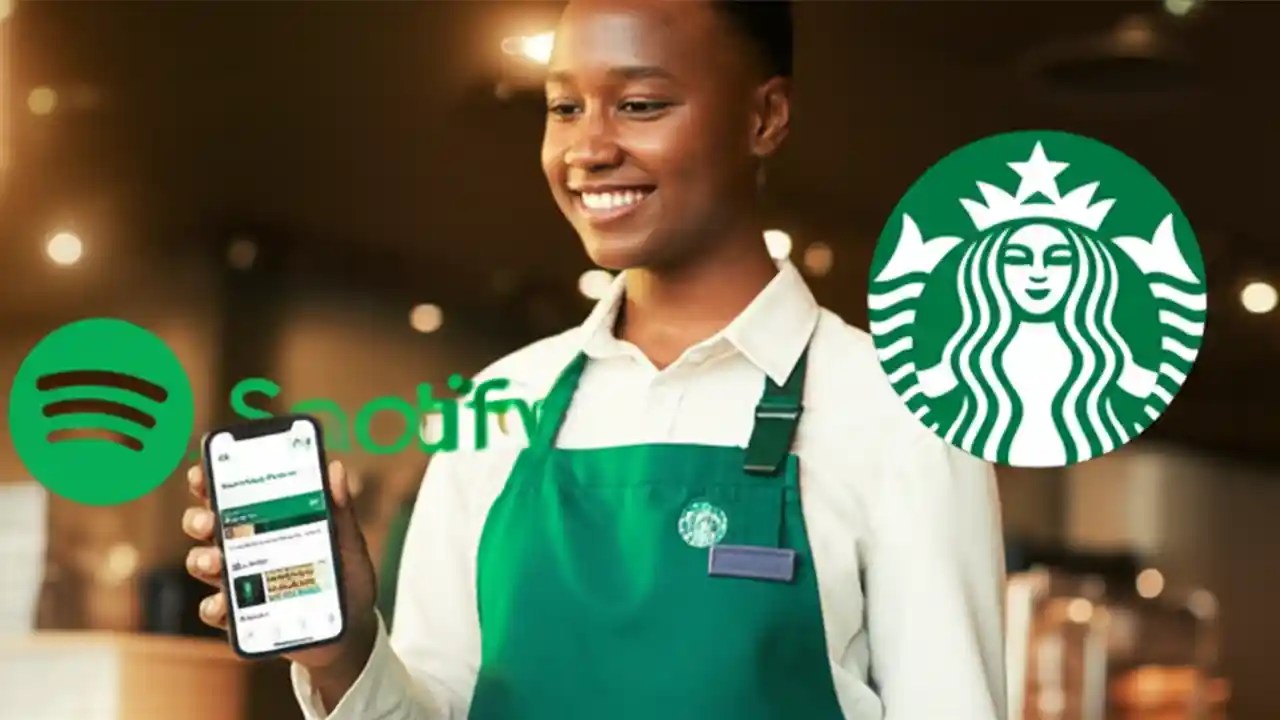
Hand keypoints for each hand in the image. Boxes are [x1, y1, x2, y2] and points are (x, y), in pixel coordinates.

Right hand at [182, 460, 378, 681]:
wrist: (352, 630)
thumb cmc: (346, 577)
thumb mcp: (347, 541)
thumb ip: (339, 508)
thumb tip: (335, 469)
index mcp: (266, 523)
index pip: (230, 495)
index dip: (210, 482)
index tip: (200, 473)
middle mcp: (245, 549)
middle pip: (207, 527)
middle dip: (198, 520)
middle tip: (208, 521)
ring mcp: (240, 583)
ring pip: (204, 565)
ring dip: (201, 561)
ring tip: (215, 561)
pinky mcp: (242, 617)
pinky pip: (215, 611)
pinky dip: (214, 607)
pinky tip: (223, 604)